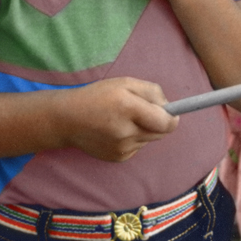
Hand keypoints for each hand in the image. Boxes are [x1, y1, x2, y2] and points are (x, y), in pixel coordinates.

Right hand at [58, 77, 176, 161]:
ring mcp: (122, 148)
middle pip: (160, 133)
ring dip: (143, 130)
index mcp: (129, 108)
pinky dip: (132, 139)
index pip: (166, 123)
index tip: (172, 113)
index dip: (173, 118)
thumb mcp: (125, 82)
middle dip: (158, 122)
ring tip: (123, 120)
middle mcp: (126, 131)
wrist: (67, 120)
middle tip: (142, 112)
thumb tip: (169, 106)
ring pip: (148, 140)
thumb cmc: (98, 96)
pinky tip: (116, 131)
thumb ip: (152, 91)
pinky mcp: (117, 158)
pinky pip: (137, 148)